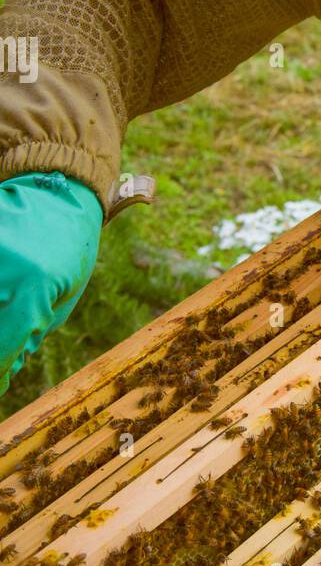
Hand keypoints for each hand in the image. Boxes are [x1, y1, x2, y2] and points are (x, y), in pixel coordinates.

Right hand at [0, 172, 102, 393]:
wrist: (62, 193)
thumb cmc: (69, 251)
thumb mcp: (61, 297)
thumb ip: (30, 333)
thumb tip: (3, 371)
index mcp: (35, 286)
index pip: (2, 345)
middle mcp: (5, 266)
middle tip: (3, 360)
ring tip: (12, 304)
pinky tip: (7, 288)